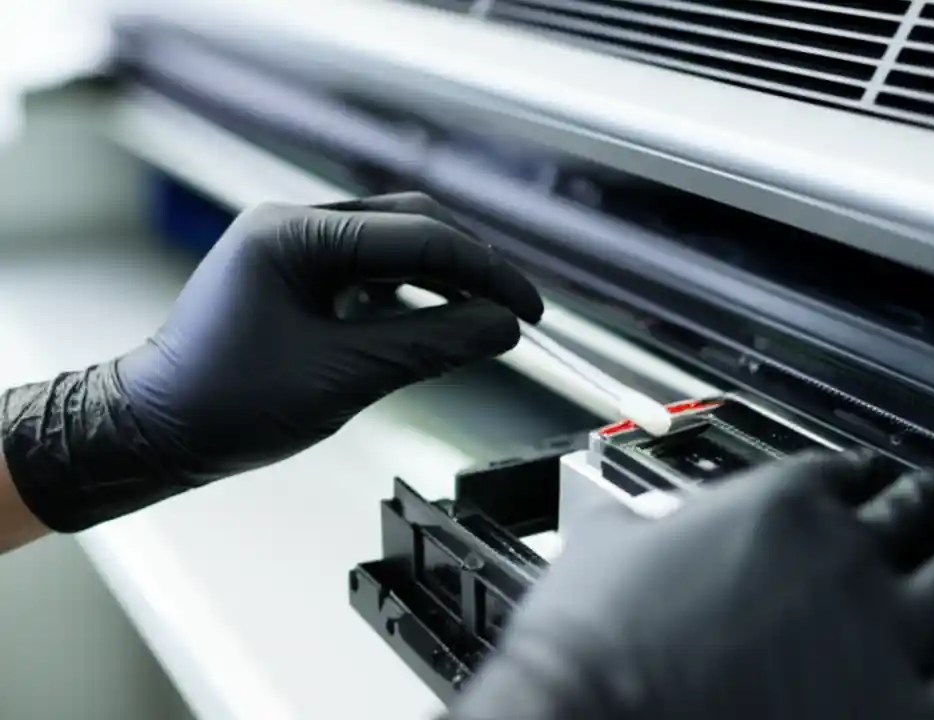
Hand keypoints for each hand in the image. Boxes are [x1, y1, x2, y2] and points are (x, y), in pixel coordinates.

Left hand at [0, 192, 540, 531]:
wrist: (153, 432)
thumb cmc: (226, 404)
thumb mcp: (345, 377)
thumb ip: (432, 345)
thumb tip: (502, 327)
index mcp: (294, 234)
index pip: (419, 236)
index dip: (486, 273)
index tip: (529, 309)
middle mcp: (292, 226)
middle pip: (411, 224)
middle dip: (471, 266)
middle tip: (516, 311)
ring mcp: (291, 248)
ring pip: (393, 245)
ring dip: (444, 278)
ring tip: (486, 318)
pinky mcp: (294, 276)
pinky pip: (369, 269)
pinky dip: (411, 292)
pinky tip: (436, 320)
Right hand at [452, 451, 933, 719]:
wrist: (596, 719)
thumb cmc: (594, 647)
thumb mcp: (603, 546)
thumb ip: (631, 517)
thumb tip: (614, 506)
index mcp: (778, 506)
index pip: (841, 469)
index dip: (861, 474)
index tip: (870, 479)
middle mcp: (844, 555)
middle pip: (918, 511)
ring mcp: (885, 631)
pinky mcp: (909, 710)